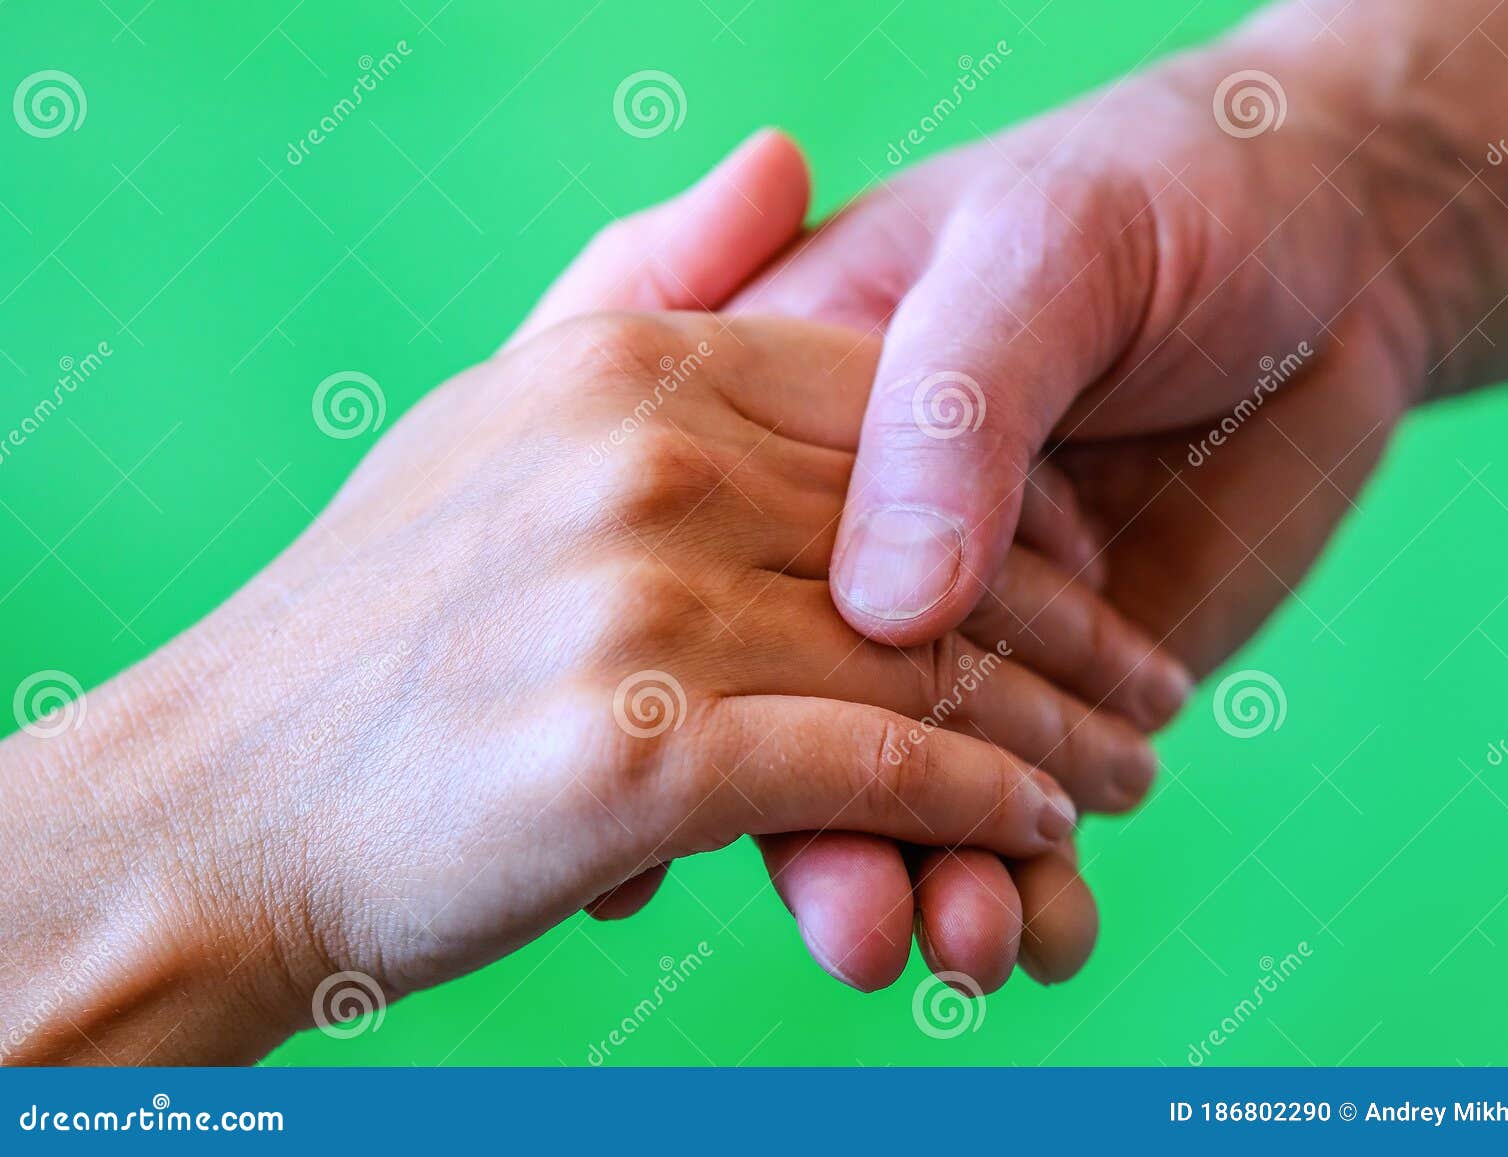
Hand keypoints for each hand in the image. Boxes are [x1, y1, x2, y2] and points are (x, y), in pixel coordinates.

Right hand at [0, 155, 1102, 1063]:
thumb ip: (650, 279)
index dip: (1010, 508)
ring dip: (1059, 731)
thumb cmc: (361, 626)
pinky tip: (1044, 836)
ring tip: (1129, 774)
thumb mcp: (496, 411)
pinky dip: (984, 807)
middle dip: (1073, 632)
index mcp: (621, 370)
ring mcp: (637, 605)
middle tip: (1147, 696)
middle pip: (934, 542)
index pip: (890, 418)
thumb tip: (779, 152)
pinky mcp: (639, 759)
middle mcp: (639, 463)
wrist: (211, 813)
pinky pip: (879, 771)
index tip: (1085, 580)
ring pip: (931, 662)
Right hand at [733, 0, 1507, 988]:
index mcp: (779, 394)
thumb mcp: (1045, 251)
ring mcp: (941, 610)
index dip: (706, 672)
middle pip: (803, 690)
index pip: (723, 554)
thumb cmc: (1169, 198)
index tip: (682, 791)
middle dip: (839, 825)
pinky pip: (998, 796)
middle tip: (873, 930)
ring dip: (933, 875)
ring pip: (896, 766)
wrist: (1334, 245)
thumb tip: (890, 605)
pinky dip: (1026, 874)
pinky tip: (1052, 934)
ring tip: (973, 949)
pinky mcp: (1053, 675)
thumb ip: (955, 404)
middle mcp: (836, 517)